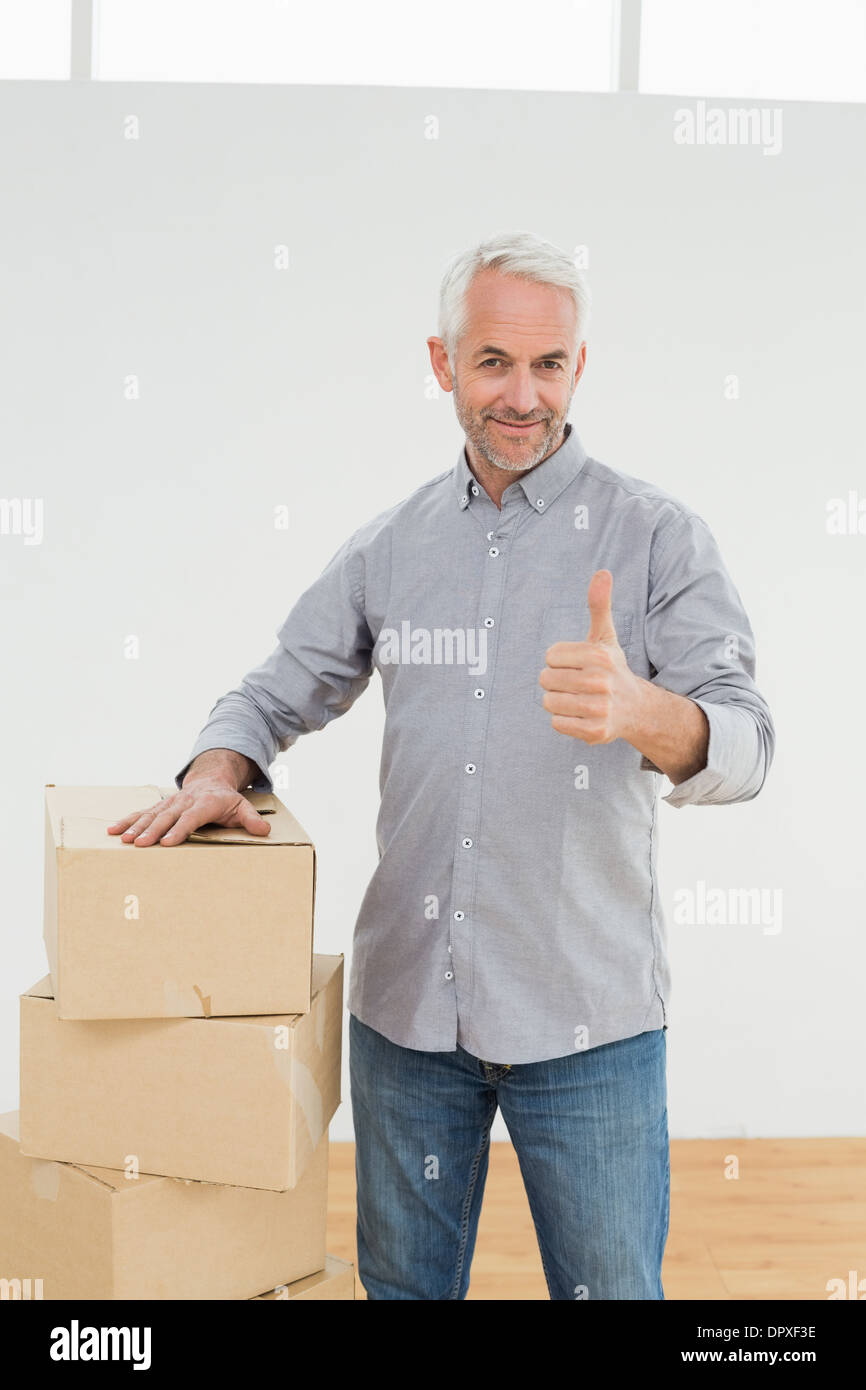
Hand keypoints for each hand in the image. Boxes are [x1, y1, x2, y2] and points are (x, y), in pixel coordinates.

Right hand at [106, 783, 271, 845]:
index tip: (168, 842)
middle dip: (153, 830)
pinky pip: (141, 812)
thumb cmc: (227, 799)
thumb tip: (264, 831)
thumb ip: (251, 819)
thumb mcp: (243, 807)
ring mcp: (170, 802)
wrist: (211, 780)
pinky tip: (113, 830)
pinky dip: (127, 820)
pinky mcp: (160, 806)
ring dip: (136, 826)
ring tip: (124, 840)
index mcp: (205, 802)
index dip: (180, 829)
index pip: (191, 817)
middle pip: (167, 816)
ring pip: (151, 814)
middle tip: (140, 844)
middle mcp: (184, 801)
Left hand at [538, 569, 641, 743]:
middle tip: (576, 684)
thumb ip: (599, 605)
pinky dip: (564, 720)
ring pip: (549, 702)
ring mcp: (599, 708)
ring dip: (558, 701)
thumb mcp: (605, 636)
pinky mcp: (595, 731)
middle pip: (546, 679)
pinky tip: (581, 714)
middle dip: (556, 681)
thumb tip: (602, 572)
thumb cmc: (611, 669)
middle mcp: (601, 682)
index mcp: (600, 656)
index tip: (578, 665)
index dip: (559, 660)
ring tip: (577, 699)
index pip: (550, 656)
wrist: (635, 709)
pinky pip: (557, 723)